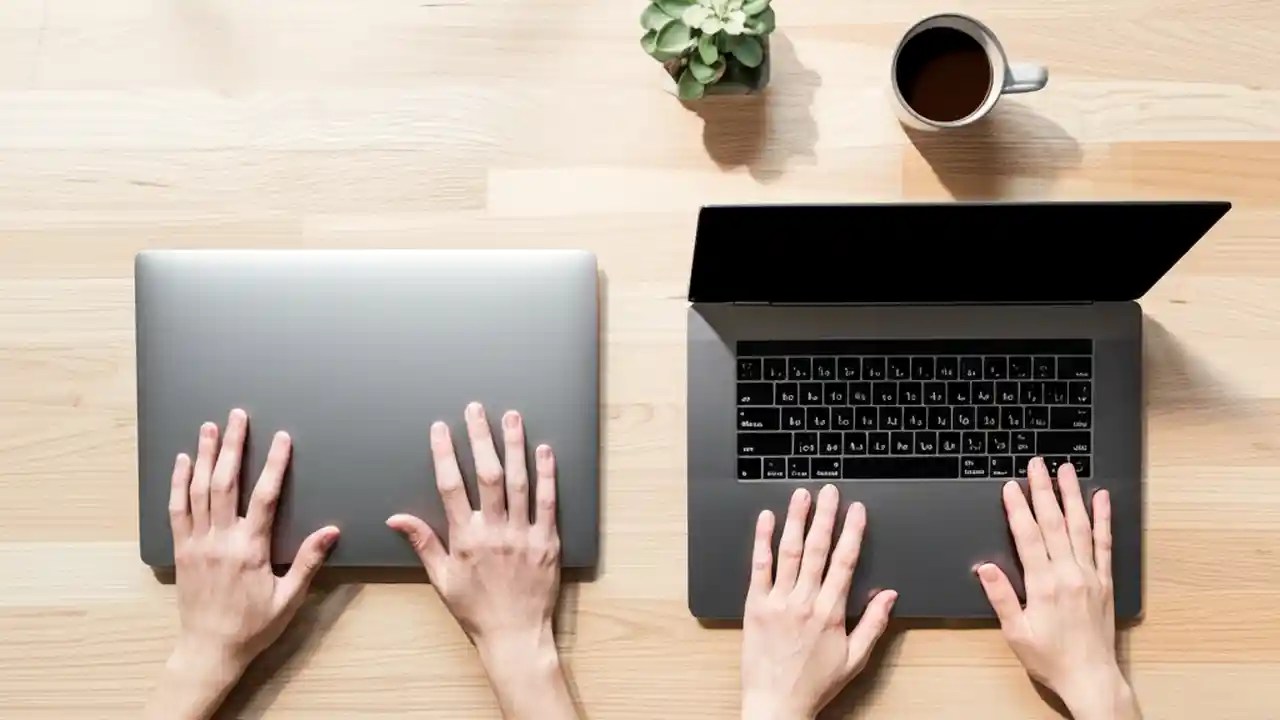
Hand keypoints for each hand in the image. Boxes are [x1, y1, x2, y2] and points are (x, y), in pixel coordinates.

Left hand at [144, 409, 339, 719]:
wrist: (210, 649)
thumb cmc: (253, 626)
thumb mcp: (289, 597)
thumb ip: (308, 560)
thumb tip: (331, 531)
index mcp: (250, 549)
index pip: (264, 496)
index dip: (273, 464)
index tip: (281, 438)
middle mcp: (220, 540)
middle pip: (225, 482)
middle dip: (231, 445)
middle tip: (237, 416)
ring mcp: (197, 543)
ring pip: (198, 490)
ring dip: (203, 455)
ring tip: (209, 427)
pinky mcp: (182, 550)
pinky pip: (177, 509)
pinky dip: (179, 483)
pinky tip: (182, 462)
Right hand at [388, 403, 575, 719]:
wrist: (515, 635)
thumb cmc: (475, 609)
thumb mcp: (441, 578)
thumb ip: (422, 542)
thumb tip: (396, 517)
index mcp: (465, 538)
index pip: (451, 486)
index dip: (445, 453)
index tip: (441, 428)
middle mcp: (494, 531)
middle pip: (487, 474)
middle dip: (481, 438)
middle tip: (476, 409)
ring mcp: (523, 534)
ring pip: (519, 481)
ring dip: (515, 446)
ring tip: (511, 417)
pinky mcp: (548, 541)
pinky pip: (549, 501)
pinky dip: (546, 474)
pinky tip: (543, 450)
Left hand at [741, 485, 897, 719]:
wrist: (777, 705)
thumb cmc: (815, 684)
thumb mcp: (855, 659)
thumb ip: (873, 623)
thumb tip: (890, 595)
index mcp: (831, 612)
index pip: (845, 562)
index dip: (852, 532)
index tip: (856, 510)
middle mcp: (805, 601)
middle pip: (817, 549)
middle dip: (825, 517)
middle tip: (829, 492)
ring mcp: (778, 601)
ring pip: (789, 552)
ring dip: (796, 520)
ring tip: (801, 496)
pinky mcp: (755, 606)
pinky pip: (759, 567)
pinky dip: (762, 541)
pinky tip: (766, 520)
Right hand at [977, 458, 1139, 719]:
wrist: (1091, 678)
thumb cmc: (1051, 658)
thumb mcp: (1016, 633)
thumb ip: (1001, 597)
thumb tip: (984, 569)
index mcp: (1044, 585)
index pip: (1029, 537)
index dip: (1018, 509)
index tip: (1011, 486)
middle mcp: (1070, 574)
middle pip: (1055, 523)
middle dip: (1044, 491)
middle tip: (1038, 464)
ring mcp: (1090, 575)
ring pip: (1080, 526)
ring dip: (1073, 496)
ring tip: (1067, 470)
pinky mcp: (1105, 581)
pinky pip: (1103, 543)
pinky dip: (1103, 519)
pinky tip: (1101, 499)